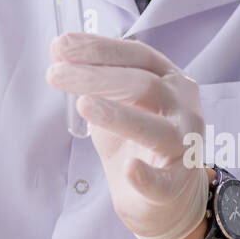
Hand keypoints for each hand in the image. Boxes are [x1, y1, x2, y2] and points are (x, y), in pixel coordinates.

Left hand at [46, 32, 208, 238]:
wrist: (168, 193)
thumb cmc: (138, 138)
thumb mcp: (115, 102)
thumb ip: (94, 78)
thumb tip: (59, 49)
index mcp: (169, 79)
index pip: (138, 55)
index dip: (100, 48)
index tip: (62, 44)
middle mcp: (183, 107)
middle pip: (144, 85)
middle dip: (96, 77)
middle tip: (55, 74)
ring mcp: (185, 145)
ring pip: (155, 128)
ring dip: (117, 115)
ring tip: (82, 105)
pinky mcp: (177, 184)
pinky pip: (162, 181)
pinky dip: (145, 176)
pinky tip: (128, 169)